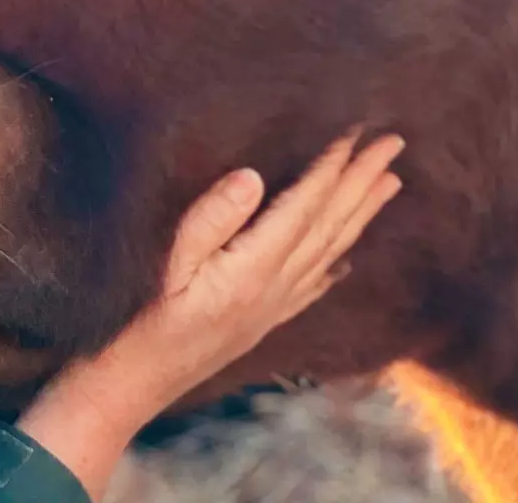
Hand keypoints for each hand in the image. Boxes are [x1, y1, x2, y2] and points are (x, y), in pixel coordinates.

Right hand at [15, 132, 404, 497]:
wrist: (122, 391)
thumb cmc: (133, 322)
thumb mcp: (162, 263)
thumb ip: (210, 220)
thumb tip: (254, 177)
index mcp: (250, 269)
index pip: (304, 206)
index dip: (331, 165)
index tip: (357, 127)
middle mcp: (271, 290)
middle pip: (329, 226)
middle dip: (363, 182)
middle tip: (395, 142)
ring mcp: (268, 310)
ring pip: (329, 252)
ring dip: (360, 214)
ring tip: (390, 182)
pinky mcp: (256, 324)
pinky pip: (311, 286)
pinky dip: (335, 262)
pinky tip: (348, 256)